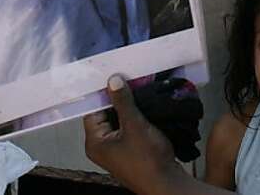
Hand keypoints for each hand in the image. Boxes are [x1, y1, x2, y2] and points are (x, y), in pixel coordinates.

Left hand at [84, 75, 176, 191]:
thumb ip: (123, 102)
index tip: (116, 77)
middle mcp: (102, 146)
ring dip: (129, 107)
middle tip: (130, 81)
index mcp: (95, 142)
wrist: (166, 182)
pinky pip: (128, 128)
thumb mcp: (134, 125)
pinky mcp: (130, 150)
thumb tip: (113, 81)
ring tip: (140, 90)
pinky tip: (146, 106)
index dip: (104, 94)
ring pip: (119, 121)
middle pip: (105, 115)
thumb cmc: (147, 159)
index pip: (93, 111)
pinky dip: (136, 118)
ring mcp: (116, 149)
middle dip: (119, 99)